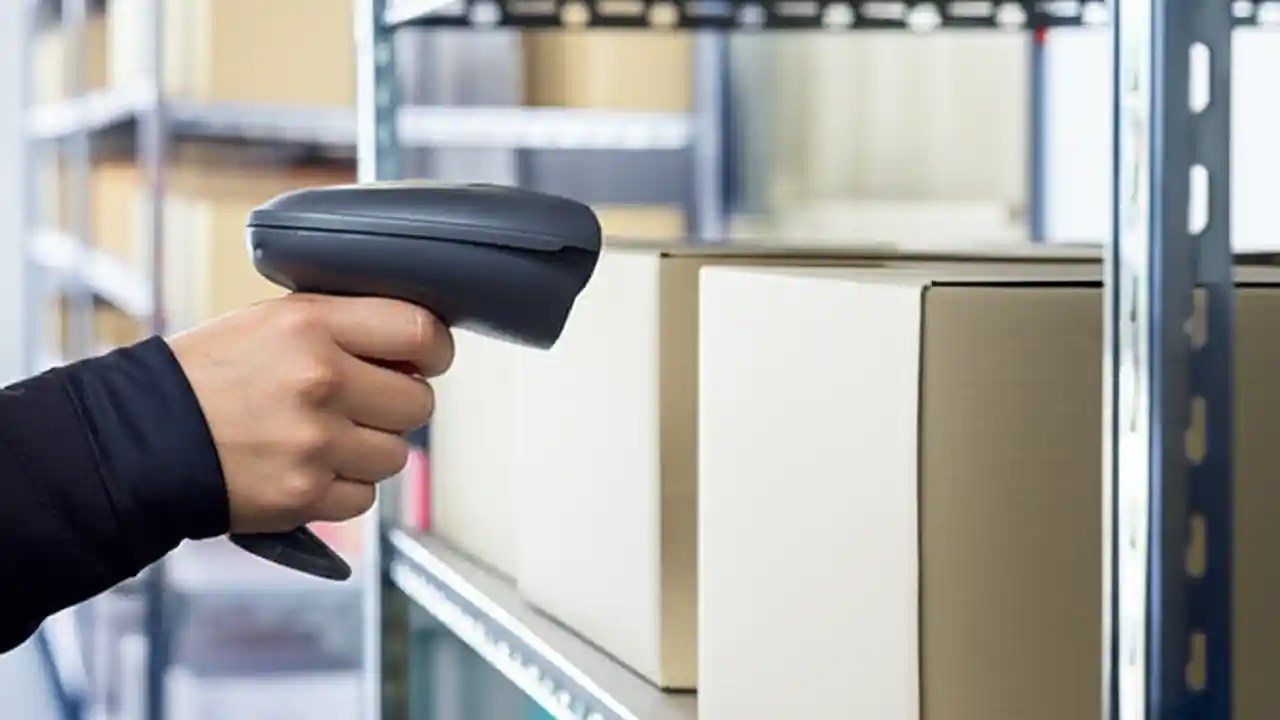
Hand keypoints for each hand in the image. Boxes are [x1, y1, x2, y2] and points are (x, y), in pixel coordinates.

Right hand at [168, 294, 453, 533]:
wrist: (139, 438)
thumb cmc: (209, 377)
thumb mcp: (271, 323)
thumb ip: (344, 328)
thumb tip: (413, 354)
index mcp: (312, 324)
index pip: (419, 330)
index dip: (435, 349)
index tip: (428, 359)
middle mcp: (320, 379)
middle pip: (419, 402)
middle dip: (398, 406)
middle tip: (363, 404)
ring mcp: (315, 441)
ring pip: (396, 454)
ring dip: (372, 450)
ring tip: (326, 438)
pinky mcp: (304, 493)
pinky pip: (365, 497)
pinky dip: (344, 489)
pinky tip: (309, 469)